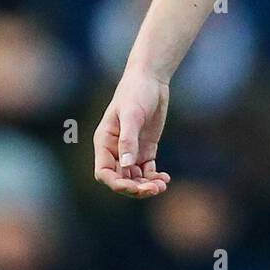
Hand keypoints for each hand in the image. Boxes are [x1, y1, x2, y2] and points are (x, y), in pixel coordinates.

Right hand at [93, 67, 171, 197]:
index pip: (104, 172)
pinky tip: (165, 178)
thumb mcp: (131, 115)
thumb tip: (127, 166)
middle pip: (121, 179)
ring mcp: (131, 150)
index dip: (117, 184)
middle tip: (155, 189)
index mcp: (105, 142)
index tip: (134, 187)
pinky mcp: (146, 148)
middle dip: (136, 188)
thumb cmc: (135, 93)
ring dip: (147, 185)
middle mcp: (116, 150)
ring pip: (135, 177)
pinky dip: (154, 177)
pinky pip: (147, 170)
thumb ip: (128, 140)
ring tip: (162, 185)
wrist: (150, 80)